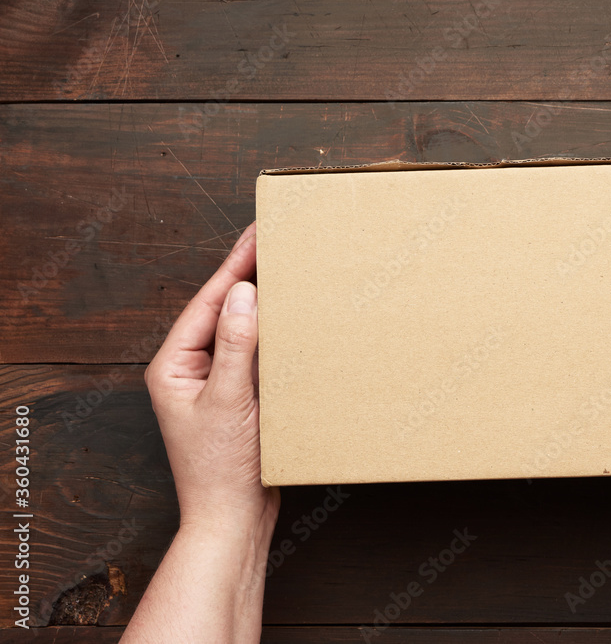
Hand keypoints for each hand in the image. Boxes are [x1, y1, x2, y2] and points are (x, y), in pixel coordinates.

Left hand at [123, 223, 276, 642]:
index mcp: (174, 365)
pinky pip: (254, 353)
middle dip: (248, 274)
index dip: (234, 265)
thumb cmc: (222, 471)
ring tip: (287, 268)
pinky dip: (273, 334)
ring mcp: (213, 382)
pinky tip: (294, 320)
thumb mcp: (229, 402)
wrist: (233, 520)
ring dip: (263, 302)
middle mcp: (189, 369)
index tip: (257, 233)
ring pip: (240, 329)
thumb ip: (236, 346)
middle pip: (222, 309)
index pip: (208, 302)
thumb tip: (243, 294)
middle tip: (276, 238)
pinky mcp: (237, 396)